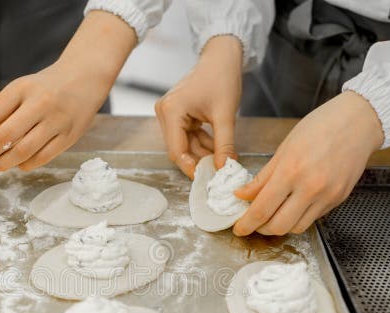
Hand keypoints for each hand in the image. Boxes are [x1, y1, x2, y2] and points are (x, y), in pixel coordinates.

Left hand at [0, 11, 136, 172]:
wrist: (84, 78)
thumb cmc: (46, 87)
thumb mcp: (22, 89)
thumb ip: (3, 111)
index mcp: (21, 89)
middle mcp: (39, 104)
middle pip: (4, 137)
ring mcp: (56, 121)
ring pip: (23, 151)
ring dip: (3, 164)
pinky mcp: (69, 136)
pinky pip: (42, 158)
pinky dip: (25, 165)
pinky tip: (17, 165)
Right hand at [155, 36, 242, 177]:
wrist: (222, 56)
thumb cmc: (222, 78)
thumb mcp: (225, 115)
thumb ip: (224, 145)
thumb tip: (224, 169)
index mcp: (171, 111)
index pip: (177, 151)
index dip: (192, 168)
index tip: (209, 179)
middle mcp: (164, 112)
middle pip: (178, 148)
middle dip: (198, 160)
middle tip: (218, 171)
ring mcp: (169, 113)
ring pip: (184, 143)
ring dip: (201, 152)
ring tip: (222, 158)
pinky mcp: (177, 113)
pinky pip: (187, 135)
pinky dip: (201, 142)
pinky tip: (216, 147)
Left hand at [233, 91, 383, 235]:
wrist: (358, 121)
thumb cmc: (320, 127)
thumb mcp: (284, 148)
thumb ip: (262, 177)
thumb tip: (242, 194)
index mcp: (291, 171)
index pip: (261, 209)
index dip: (246, 224)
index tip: (239, 228)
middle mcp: (310, 187)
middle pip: (279, 226)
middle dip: (261, 229)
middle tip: (254, 222)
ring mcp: (327, 196)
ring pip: (297, 227)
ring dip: (281, 226)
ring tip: (272, 215)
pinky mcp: (339, 199)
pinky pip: (313, 218)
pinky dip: (298, 217)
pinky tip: (292, 206)